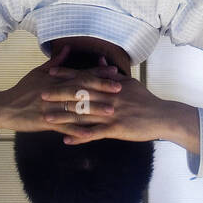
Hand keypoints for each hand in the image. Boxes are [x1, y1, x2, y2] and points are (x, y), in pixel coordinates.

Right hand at [0, 47, 122, 133]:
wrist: (5, 107)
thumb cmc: (22, 89)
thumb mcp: (38, 73)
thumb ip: (55, 63)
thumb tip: (68, 48)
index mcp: (55, 79)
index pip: (80, 74)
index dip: (97, 73)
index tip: (114, 71)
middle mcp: (55, 91)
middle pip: (81, 89)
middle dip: (101, 89)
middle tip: (120, 89)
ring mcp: (51, 107)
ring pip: (76, 108)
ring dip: (94, 110)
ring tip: (111, 112)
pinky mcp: (45, 122)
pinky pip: (63, 127)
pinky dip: (76, 131)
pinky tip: (89, 134)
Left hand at [39, 69, 177, 144]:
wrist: (162, 116)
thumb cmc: (145, 100)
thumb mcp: (129, 83)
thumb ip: (111, 74)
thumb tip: (100, 61)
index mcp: (110, 85)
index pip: (84, 77)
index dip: (66, 75)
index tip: (50, 72)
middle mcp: (108, 97)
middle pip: (79, 94)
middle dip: (59, 94)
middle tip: (40, 94)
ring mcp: (111, 113)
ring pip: (83, 114)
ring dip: (63, 117)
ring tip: (46, 118)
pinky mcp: (116, 128)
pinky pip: (95, 133)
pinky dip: (80, 136)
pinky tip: (66, 140)